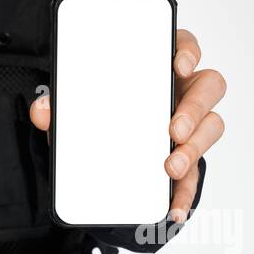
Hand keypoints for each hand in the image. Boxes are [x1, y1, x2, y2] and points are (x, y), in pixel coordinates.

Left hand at [28, 27, 225, 224]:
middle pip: (209, 86)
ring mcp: (190, 125)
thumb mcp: (78, 109)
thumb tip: (42, 109)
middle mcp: (182, 91)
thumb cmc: (101, 114)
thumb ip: (60, 107)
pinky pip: (195, 175)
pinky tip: (173, 208)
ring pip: (211, 127)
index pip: (185, 45)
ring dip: (195, 148)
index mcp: (159, 67)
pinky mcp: (186, 159)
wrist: (101, 154)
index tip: (178, 65)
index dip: (188, 52)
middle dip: (194, 107)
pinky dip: (185, 193)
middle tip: (173, 129)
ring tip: (169, 167)